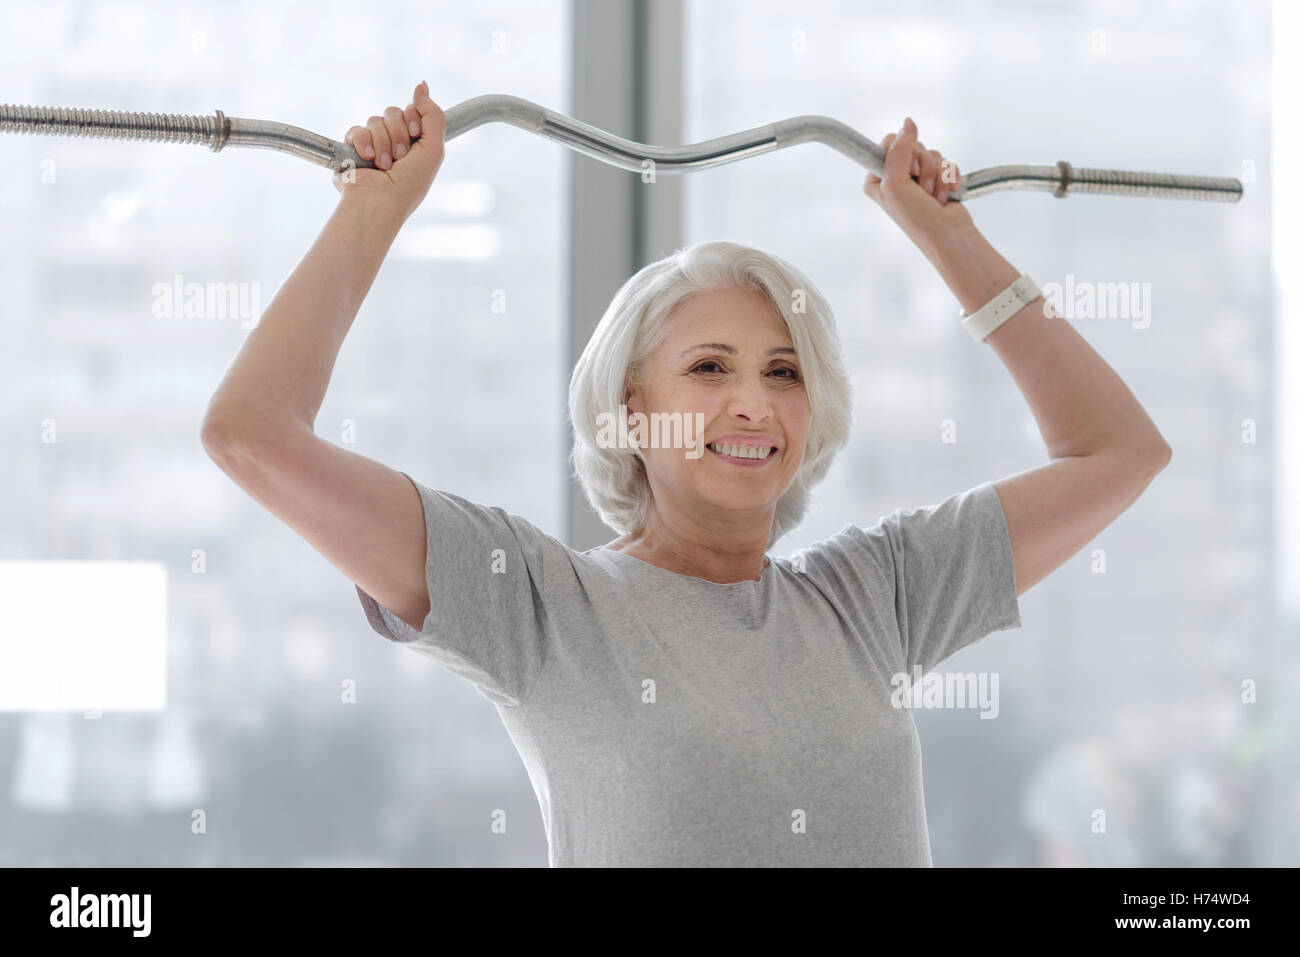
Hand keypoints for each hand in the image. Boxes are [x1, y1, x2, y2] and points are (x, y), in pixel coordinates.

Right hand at [333, 81, 446, 220]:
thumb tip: (422, 85)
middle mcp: (393, 142)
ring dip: (382, 143)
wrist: (380, 203)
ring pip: (375, 120)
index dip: (413, 119)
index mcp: (414, 143)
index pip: (411, 110)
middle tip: (399, 157)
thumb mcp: (434, 150)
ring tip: (383, 165)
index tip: (414, 135)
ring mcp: (372, 145)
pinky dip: (362, 142)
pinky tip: (367, 158)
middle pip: (393, 112)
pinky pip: (356, 130)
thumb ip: (433, 116)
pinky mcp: (351, 149)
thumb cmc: (410, 184)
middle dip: (398, 134)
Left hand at [863, 116, 973, 251]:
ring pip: (932, 153)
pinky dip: (949, 177)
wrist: (949, 236)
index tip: (909, 172)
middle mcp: (895, 177)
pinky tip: (947, 195)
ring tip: (935, 197)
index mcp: (877, 178)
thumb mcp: (896, 183)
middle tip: (923, 189)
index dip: (904, 152)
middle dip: (924, 166)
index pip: (888, 143)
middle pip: (912, 146)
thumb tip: (908, 122)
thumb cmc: (918, 218)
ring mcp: (917, 179)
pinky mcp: (937, 180)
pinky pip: (946, 162)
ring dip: (938, 175)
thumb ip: (898, 150)